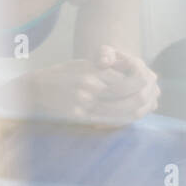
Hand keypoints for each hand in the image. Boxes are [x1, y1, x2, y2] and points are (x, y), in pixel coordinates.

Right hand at [21, 45, 159, 123]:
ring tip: (147, 106)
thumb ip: (103, 68)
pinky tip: (129, 116)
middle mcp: (90, 88)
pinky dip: (123, 119)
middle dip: (147, 98)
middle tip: (154, 96)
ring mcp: (84, 105)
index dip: (145, 82)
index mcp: (92, 72)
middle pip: (130, 98)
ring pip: (123, 113)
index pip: (129, 81)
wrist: (31, 89)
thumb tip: (131, 72)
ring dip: (139, 111)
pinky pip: (108, 121)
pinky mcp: (78, 117)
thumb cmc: (58, 75)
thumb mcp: (80, 64)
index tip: (151, 80)